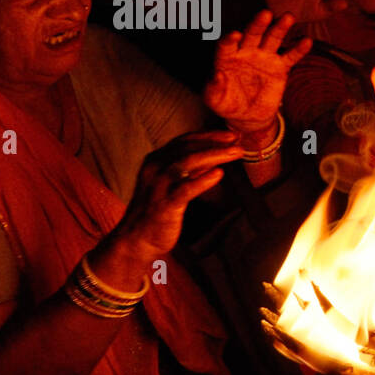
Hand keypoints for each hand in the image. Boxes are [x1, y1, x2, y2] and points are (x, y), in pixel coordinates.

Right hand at [109, 131, 244, 264]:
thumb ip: (190, 169)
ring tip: (236, 152)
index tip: (231, 134)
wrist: (136, 240)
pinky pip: (185, 189)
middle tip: (238, 140)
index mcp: (156, 161)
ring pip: (187, 163)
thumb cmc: (157, 210)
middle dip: (215, 142)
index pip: (185, 140)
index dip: (209, 135)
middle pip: (188, 148)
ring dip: (214, 155)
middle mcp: (155, 169)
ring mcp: (158, 186)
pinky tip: (219, 174)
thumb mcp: (173, 184)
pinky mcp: (164, 205)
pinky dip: (203, 180)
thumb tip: (215, 155)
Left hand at [204, 10, 311, 133]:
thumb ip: (212, 88)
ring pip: (272, 39)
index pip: (227, 44)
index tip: (235, 35)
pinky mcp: (280, 68)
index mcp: (227, 57)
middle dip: (258, 24)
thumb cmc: (227, 104)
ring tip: (288, 17)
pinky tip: (307, 41)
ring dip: (280, 28)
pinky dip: (298, 49)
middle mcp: (246, 52)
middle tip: (266, 14)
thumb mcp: (215, 100)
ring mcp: (265, 58)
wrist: (248, 115)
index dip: (230, 39)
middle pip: (252, 34)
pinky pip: (290, 57)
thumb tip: (216, 75)